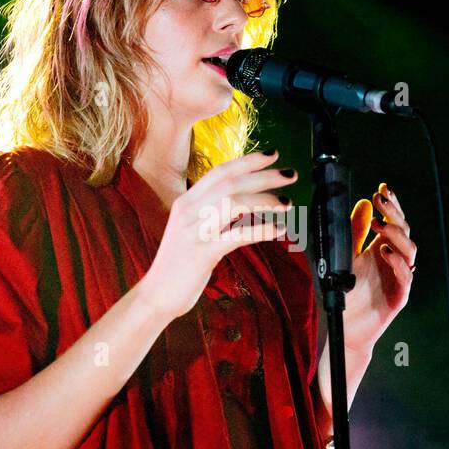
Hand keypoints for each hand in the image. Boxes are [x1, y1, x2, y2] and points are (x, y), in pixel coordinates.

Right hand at [139, 149, 295, 321]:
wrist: (157, 294)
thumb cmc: (179, 264)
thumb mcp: (192, 230)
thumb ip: (210, 214)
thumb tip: (243, 202)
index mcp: (186, 202)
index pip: (220, 171)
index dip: (248, 160)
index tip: (273, 154)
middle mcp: (188, 211)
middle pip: (231, 183)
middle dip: (264, 175)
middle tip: (291, 175)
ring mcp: (194, 231)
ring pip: (234, 203)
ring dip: (266, 199)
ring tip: (288, 203)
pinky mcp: (202, 253)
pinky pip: (237, 235)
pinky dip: (261, 230)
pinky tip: (278, 229)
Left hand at [341, 182, 415, 352]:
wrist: (344, 326)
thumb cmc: (346, 293)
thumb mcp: (346, 257)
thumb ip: (353, 232)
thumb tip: (362, 204)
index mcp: (382, 248)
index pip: (393, 221)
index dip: (391, 204)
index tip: (383, 188)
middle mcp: (393, 260)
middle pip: (404, 231)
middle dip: (394, 213)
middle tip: (379, 199)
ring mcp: (399, 277)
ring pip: (409, 251)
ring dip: (396, 235)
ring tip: (379, 225)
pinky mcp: (399, 296)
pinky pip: (405, 276)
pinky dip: (396, 262)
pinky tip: (384, 252)